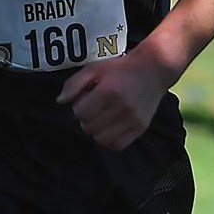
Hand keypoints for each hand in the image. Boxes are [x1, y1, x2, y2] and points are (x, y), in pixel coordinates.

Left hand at [58, 53, 172, 150]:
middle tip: (94, 109)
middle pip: (89, 127)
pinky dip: (109, 140)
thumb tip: (60, 101)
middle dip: (86, 119)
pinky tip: (110, 129)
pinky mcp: (140, 127)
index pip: (81, 113)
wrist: (153, 68)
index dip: (78, 107)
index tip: (85, 101)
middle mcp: (121, 107)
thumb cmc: (120, 68)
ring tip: (101, 119)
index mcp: (108, 90)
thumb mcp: (95, 68)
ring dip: (96, 131)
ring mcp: (132, 119)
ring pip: (101, 139)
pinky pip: (118, 145)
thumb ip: (74, 84)